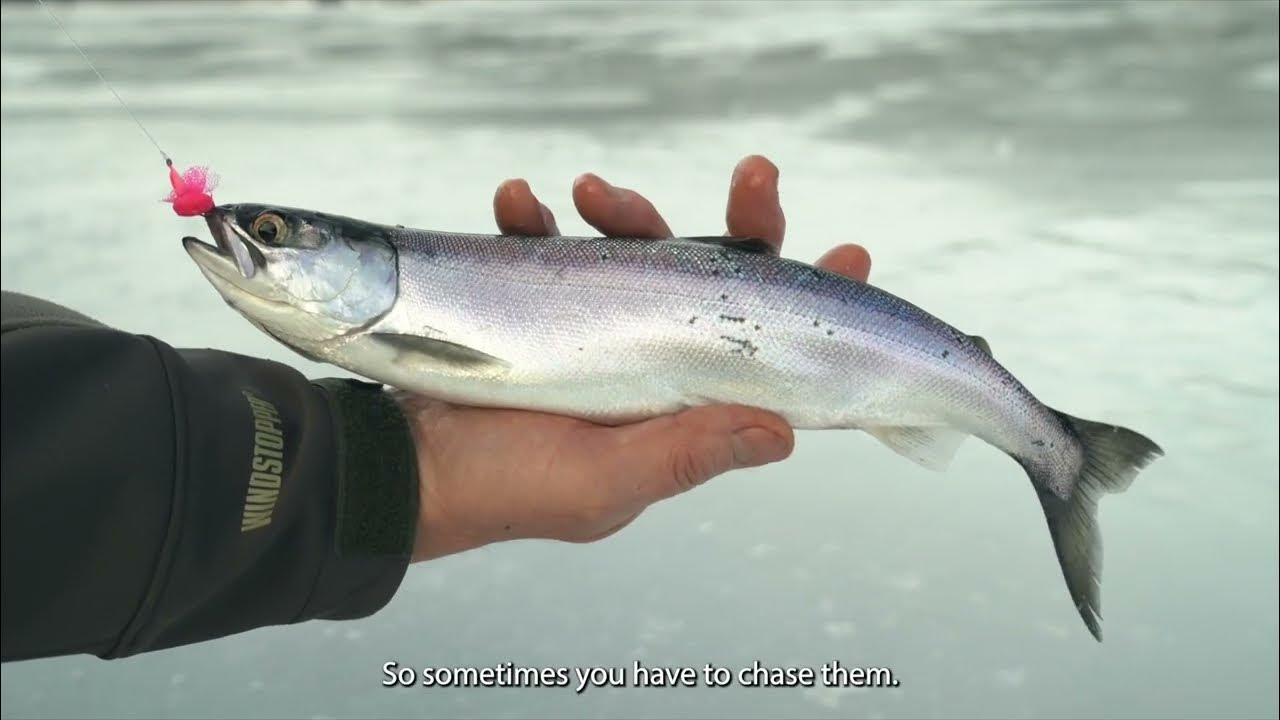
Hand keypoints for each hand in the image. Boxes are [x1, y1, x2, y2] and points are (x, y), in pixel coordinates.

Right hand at [400, 155, 872, 561]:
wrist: (407, 469)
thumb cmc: (509, 489)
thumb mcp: (602, 483)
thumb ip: (683, 456)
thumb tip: (783, 434)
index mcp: (679, 403)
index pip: (761, 347)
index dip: (809, 301)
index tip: (852, 251)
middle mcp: (649, 355)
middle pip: (714, 275)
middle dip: (741, 218)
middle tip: (757, 172)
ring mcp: (594, 322)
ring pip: (635, 246)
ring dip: (621, 208)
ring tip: (583, 190)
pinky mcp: (537, 298)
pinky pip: (547, 243)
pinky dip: (532, 217)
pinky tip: (514, 201)